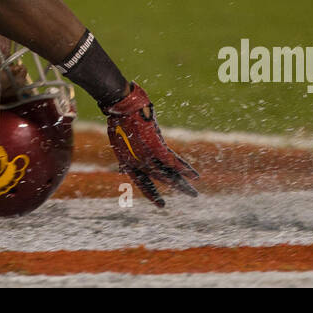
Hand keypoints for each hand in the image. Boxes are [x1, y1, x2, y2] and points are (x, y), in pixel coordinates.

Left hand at [104, 83, 198, 206]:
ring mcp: (147, 156)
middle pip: (161, 179)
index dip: (152, 194)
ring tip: (193, 193)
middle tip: (189, 196)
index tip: (161, 205)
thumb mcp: (118, 141)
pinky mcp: (156, 147)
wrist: (121, 107)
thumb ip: (125, 155)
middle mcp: (138, 163)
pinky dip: (185, 169)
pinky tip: (195, 175)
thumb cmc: (118, 119)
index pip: (143, 183)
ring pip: (169, 174)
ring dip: (183, 183)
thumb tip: (122, 166)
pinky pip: (173, 162)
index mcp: (128, 163)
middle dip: (176, 187)